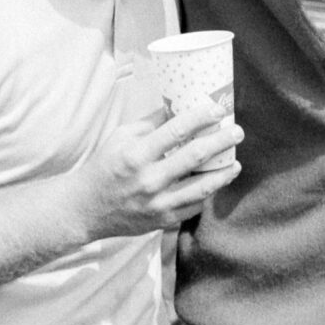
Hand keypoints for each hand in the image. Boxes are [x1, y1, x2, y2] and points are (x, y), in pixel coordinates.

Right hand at [73, 103, 242, 239]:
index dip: (201, 117)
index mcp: (136, 154)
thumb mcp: (122, 137)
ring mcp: (158, 203)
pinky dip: (208, 193)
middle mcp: (149, 180)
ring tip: (236, 163)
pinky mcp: (164, 220)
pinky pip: (195, 206)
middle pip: (196, 156)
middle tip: (237, 131)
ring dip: (224, 173)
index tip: (218, 109)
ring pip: (203, 187)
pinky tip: (215, 183)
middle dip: (222, 141)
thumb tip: (181, 104)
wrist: (86, 209)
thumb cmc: (106, 167)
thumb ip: (152, 123)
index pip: (176, 130)